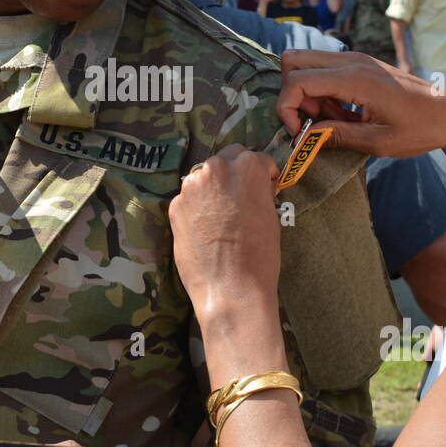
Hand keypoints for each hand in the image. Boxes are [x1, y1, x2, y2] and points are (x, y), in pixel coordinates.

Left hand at [169, 145, 281, 321]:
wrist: (230, 288)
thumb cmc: (260, 255)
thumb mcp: (270, 215)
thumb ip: (258, 191)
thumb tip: (253, 187)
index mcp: (247, 166)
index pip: (257, 158)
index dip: (263, 175)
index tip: (264, 189)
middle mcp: (216, 168)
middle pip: (227, 159)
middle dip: (236, 173)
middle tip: (242, 198)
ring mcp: (191, 186)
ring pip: (205, 177)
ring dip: (214, 188)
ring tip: (222, 216)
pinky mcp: (175, 205)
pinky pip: (190, 198)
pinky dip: (198, 207)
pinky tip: (206, 229)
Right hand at [279, 49, 445, 156]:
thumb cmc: (420, 129)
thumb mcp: (377, 142)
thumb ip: (337, 137)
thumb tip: (303, 139)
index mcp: (356, 78)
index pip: (297, 80)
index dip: (287, 107)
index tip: (300, 132)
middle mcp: (352, 61)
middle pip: (293, 60)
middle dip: (291, 94)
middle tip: (312, 121)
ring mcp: (356, 59)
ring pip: (305, 63)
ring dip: (307, 94)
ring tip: (333, 121)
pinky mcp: (360, 64)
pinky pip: (324, 69)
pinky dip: (321, 91)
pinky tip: (342, 113)